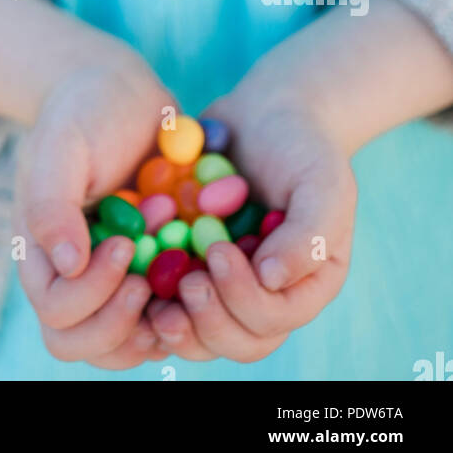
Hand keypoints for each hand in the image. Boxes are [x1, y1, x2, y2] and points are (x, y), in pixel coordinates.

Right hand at [12, 51, 176, 368]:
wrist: (118, 90)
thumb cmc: (82, 111)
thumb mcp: (59, 144)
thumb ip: (52, 202)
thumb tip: (68, 266)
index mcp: (44, 254)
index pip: (57, 316)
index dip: (92, 297)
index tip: (125, 247)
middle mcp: (75, 276)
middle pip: (84, 345)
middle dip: (121, 327)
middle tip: (151, 284)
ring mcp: (115, 278)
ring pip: (128, 344)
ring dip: (158, 327)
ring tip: (182, 285)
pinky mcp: (154, 268)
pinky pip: (168, 314)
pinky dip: (187, 307)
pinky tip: (203, 272)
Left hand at [147, 85, 356, 362]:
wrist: (268, 112)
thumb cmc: (303, 145)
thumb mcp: (322, 182)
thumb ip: (307, 233)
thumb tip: (270, 280)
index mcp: (303, 285)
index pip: (273, 320)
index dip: (242, 299)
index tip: (217, 253)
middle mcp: (266, 294)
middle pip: (237, 340)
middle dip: (208, 322)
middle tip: (185, 283)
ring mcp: (226, 283)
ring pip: (200, 333)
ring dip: (176, 325)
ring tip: (152, 297)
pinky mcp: (192, 264)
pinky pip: (169, 299)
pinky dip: (149, 298)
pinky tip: (130, 279)